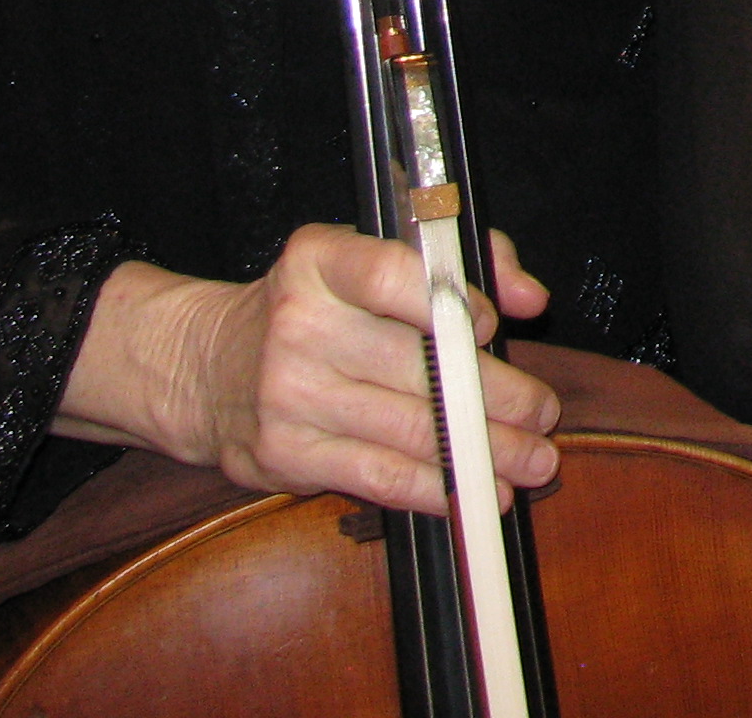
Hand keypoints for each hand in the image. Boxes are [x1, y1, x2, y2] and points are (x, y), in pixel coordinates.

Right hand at [57, 226, 559, 515]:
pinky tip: (478, 493)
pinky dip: (435, 489)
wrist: (206, 367)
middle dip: (496, 396)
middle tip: (544, 413)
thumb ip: (462, 261)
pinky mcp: (284, 454)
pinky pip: (376, 476)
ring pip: (406, 429)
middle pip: (415, 365)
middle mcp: (297, 325)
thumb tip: (530, 297)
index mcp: (319, 262)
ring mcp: (286, 395)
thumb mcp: (373, 258)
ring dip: (482, 451)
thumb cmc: (318, 307)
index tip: (493, 327)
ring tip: (533, 460)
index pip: (388, 276)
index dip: (448, 303)